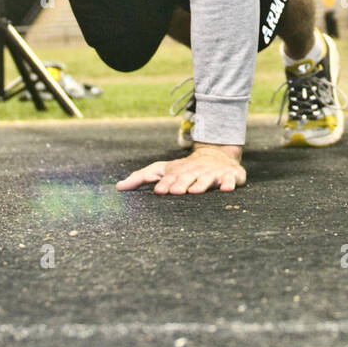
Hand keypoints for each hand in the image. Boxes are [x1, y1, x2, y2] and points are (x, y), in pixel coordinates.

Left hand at [116, 143, 245, 194]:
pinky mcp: (229, 176)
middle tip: (176, 191)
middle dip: (182, 183)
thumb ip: (141, 177)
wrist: (217, 155)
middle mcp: (195, 171)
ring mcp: (212, 173)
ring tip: (196, 190)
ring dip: (201, 184)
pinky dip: (228, 183)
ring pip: (206, 179)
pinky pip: (229, 180)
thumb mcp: (163, 169)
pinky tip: (226, 188)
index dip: (166, 183)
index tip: (159, 191)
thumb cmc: (185, 167)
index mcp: (179, 171)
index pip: (171, 177)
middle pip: (188, 177)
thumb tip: (118, 187)